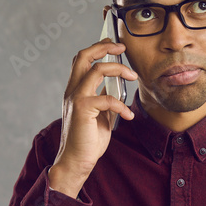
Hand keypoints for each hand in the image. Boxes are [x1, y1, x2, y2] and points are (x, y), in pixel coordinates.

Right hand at [49, 38, 138, 196]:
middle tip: (122, 47)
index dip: (97, 48)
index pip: (81, 60)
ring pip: (96, 70)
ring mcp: (76, 99)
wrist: (76, 162)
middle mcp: (72, 91)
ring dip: (118, 69)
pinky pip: (106, 98)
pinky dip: (121, 105)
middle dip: (103, 47)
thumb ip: (105, 100)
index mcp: (75, 90)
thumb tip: (119, 89)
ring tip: (133, 76)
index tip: (114, 43)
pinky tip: (129, 116)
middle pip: (84, 56)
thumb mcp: (100, 116)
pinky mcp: (83, 110)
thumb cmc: (88, 141)